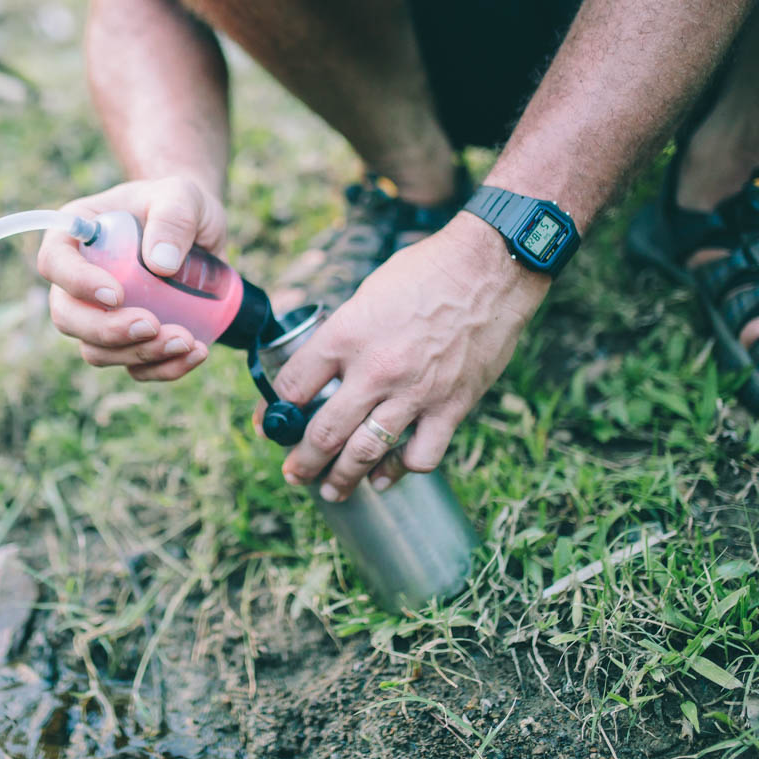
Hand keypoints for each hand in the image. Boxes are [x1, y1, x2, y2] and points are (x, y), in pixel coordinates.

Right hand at [37, 176, 225, 380]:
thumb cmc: (179, 205)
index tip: (117, 294)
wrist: (200, 231)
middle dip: (107, 331)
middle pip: (68, 317)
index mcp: (76, 236)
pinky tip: (196, 353)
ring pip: (97, 350)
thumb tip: (161, 264)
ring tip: (186, 341)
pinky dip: (164, 369)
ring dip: (139, 354)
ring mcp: (102, 314)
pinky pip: (134, 366)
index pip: (54, 262)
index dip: (77, 284)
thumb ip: (173, 218)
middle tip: (152, 325)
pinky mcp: (130, 338)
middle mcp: (79, 280)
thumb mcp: (182, 196)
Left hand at [266, 213, 550, 500]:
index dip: (274, 410)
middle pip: (322, 433)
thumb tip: (323, 368)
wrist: (489, 269)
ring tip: (332, 490)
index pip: (292, 386)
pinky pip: (419, 456)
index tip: (270, 422)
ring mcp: (413, 393)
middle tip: (294, 472)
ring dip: (343, 478)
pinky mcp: (450, 407)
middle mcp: (374, 370)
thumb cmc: (425, 273)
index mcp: (345, 335)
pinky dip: (399, 471)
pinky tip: (387, 474)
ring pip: (365, 454)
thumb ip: (344, 335)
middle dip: (302, 461)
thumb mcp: (366, 295)